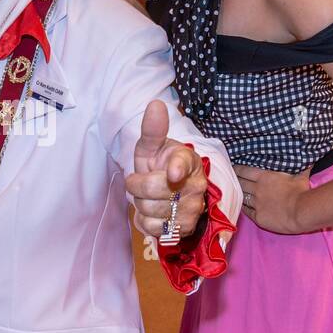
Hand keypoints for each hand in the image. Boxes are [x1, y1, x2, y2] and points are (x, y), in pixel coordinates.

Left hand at [126, 100, 207, 238]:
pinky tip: (152, 213)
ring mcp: (192, 208)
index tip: (172, 173)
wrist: (170, 192)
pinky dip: (145, 221)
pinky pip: (153, 228)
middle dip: (136, 186)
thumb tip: (155, 104)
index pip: (183, 163)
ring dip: (140, 204)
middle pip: (151, 189)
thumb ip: (152, 130)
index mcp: (188, 160)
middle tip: (140, 181)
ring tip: (148, 197)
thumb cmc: (160, 165)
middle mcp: (196, 185)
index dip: (177, 169)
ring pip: (150, 210)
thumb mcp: (152, 147)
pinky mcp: (185, 227)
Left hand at [234, 164, 311, 233]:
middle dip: (234, 180)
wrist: (302, 211)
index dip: (236, 169)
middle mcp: (257, 189)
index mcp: (264, 177)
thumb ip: (300, 166)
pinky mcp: (258, 217)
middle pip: (240, 183)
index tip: (232, 167)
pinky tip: (241, 206)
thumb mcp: (300, 175)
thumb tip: (308, 157)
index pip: (244, 171)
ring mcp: (256, 204)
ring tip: (233, 192)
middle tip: (228, 178)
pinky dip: (243, 207)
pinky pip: (247, 211)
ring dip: (238, 194)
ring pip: (242, 197)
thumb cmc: (302, 191)